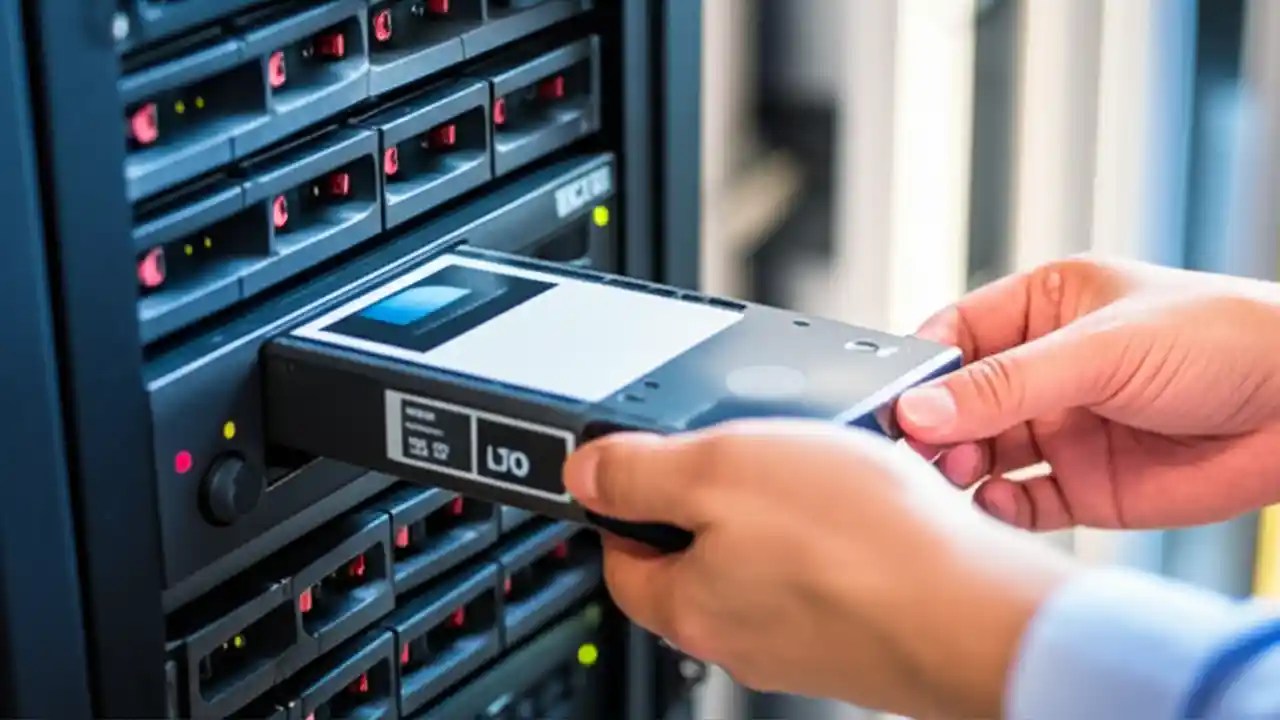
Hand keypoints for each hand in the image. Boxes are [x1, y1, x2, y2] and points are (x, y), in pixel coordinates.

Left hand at [563, 420, 1076, 717]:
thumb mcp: (718, 468)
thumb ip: (637, 472)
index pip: (621, 556)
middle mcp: (738, 636)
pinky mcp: (857, 637)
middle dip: (708, 503)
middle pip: (692, 561)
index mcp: (686, 605)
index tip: (637, 467)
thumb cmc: (857, 544)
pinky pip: (823, 577)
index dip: (621, 503)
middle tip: (741, 452)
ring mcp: (801, 641)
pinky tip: (864, 511)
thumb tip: (582, 473)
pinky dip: (832, 539)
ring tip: (813, 471)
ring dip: (776, 516)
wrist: (974, 609)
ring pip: (762, 566)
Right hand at [896, 256, 1279, 530]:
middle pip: (961, 400)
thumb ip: (1006, 384)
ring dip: (961, 467)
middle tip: (924, 449)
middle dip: (937, 426)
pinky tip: (996, 503)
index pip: (957, 334)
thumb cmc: (1224, 342)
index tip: (898, 402)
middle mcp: (1046, 368)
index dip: (925, 369)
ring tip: (958, 474)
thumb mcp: (1100, 350)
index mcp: (1045, 307)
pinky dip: (1001, 508)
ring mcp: (1064, 428)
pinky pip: (1023, 502)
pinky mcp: (1085, 485)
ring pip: (983, 453)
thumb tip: (920, 410)